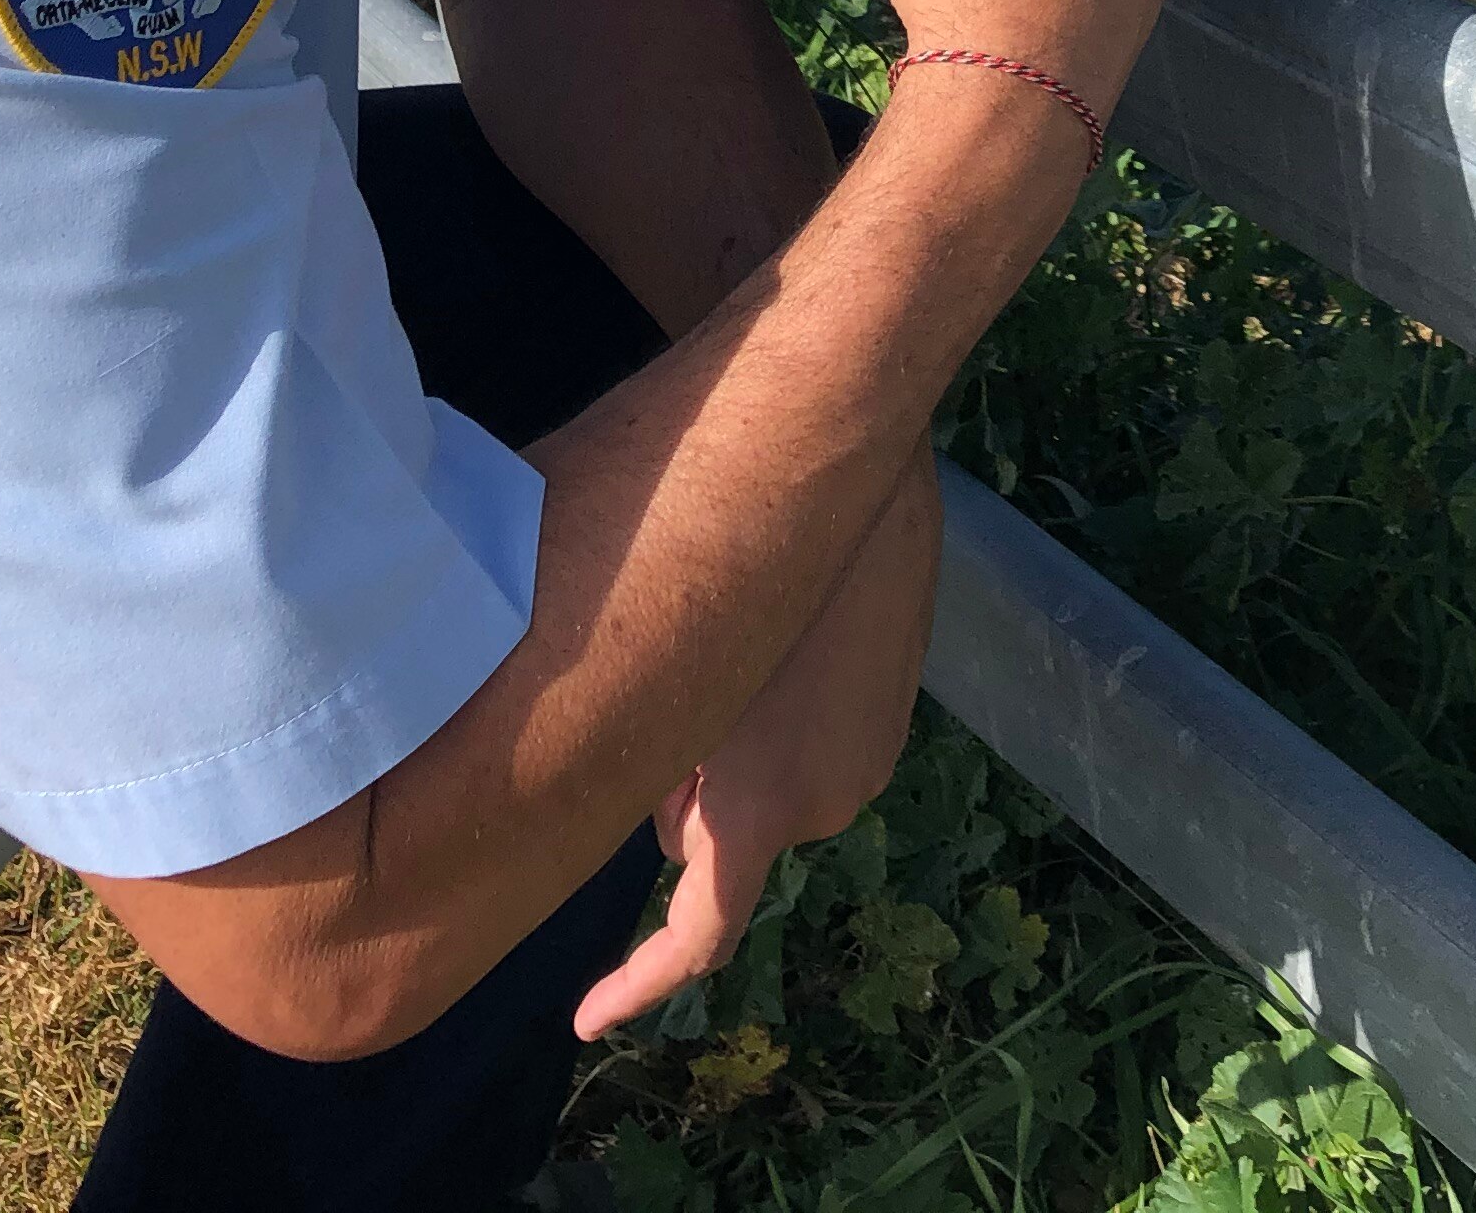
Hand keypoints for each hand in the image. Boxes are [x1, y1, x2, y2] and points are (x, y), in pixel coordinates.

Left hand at [572, 456, 942, 1036]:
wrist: (854, 459)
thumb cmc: (730, 555)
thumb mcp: (654, 667)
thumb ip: (644, 761)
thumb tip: (652, 815)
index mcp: (762, 805)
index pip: (698, 933)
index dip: (637, 985)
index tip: (584, 1016)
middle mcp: (825, 798)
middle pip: (726, 840)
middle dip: (682, 809)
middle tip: (643, 732)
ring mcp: (868, 749)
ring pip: (767, 787)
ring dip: (728, 760)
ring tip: (708, 662)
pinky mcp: (891, 701)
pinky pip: (811, 741)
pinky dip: (777, 722)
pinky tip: (766, 639)